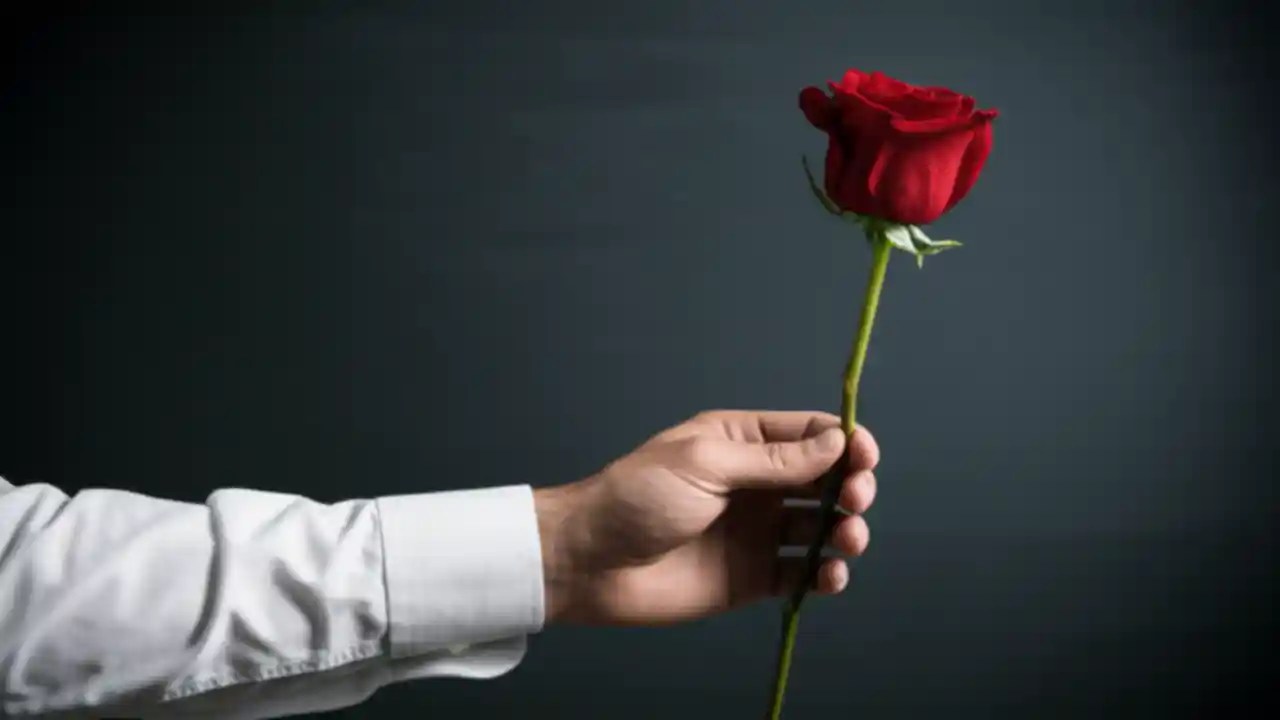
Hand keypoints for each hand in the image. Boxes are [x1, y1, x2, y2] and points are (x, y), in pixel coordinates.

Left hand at [534, 409, 878, 625]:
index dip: (845, 442)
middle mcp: (756, 484)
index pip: (810, 434)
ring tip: (848, 539)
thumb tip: (836, 442)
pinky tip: (829, 575)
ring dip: (847, 531)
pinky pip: (802, 573)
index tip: (865, 456)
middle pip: (826, 480)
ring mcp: (756, 531)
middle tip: (854, 500)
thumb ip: (773, 460)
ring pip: (821, 528)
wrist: (590, 561)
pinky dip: (826, 575)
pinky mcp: (753, 577)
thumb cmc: (637, 497)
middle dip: (852, 486)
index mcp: (742, 442)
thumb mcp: (705, 464)